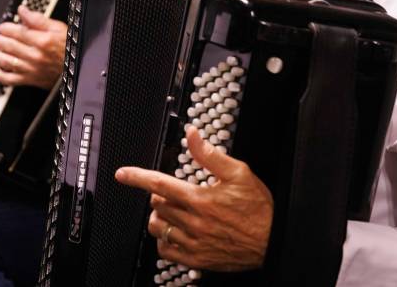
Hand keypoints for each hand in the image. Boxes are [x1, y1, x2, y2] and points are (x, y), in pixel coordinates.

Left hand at [0, 5, 66, 88]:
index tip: (2, 27)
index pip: (18, 32)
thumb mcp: (58, 29)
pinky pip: (9, 79)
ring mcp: (31, 69)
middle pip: (9, 46)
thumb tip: (23, 11)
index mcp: (42, 41)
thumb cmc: (68, 48)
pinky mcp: (29, 80)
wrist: (76, 70)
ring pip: (7, 61)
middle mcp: (35, 55)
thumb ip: (38, 19)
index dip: (6, 28)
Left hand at [115, 126, 272, 271]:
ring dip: (159, 217)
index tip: (123, 174)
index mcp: (200, 199)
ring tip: (170, 211)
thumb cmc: (259, 209)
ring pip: (158, 228)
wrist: (274, 240)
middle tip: (172, 192)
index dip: (137, 177)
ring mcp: (193, 243)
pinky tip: (174, 233)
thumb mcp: (239, 173)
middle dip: (159, 195)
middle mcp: (193, 222)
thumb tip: (192, 136)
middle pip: (157, 205)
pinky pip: (166, 251)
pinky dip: (164, 240)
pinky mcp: (197, 260)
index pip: (159, 185)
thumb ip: (210, 155)